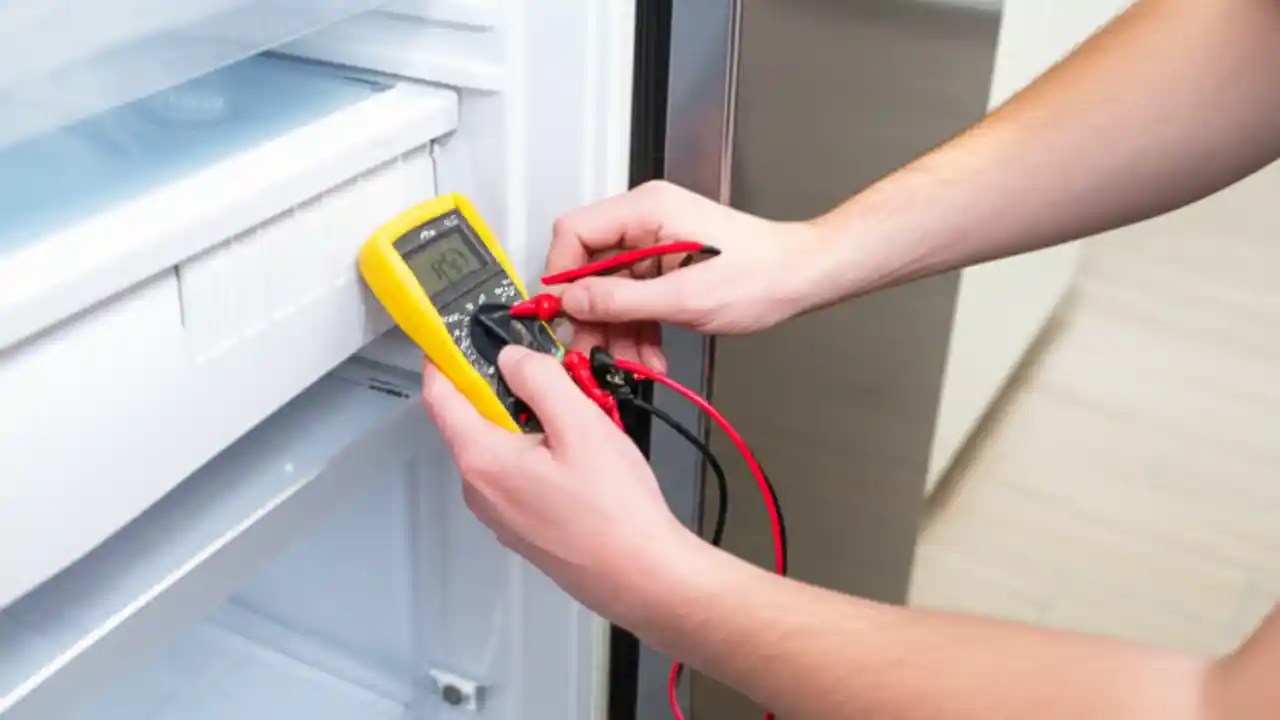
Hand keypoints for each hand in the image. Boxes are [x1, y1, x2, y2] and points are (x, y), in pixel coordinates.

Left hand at [420, 345, 693, 621]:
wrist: (643, 577)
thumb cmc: (614, 506)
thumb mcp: (580, 423)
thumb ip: (539, 379)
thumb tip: (510, 358)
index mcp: (481, 460)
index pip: (439, 396)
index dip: (443, 358)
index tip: (457, 331)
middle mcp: (479, 490)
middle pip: (472, 420)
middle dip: (503, 390)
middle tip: (551, 373)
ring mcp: (499, 515)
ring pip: (499, 449)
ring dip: (527, 423)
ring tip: (578, 418)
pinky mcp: (523, 529)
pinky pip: (517, 476)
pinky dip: (537, 454)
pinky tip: (580, 458)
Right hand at [547, 180, 834, 370]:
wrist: (799, 278)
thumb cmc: (759, 275)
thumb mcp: (682, 297)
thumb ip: (621, 300)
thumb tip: (573, 301)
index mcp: (646, 211)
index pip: (575, 233)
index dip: (560, 275)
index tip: (560, 313)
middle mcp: (646, 221)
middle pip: (590, 267)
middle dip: (593, 316)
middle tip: (593, 352)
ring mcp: (656, 244)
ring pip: (612, 291)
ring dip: (618, 332)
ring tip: (631, 365)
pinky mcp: (666, 267)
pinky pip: (635, 298)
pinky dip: (638, 329)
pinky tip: (649, 357)